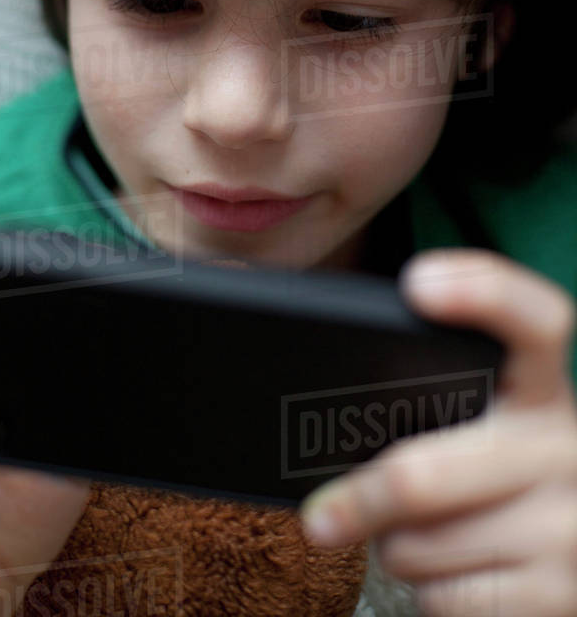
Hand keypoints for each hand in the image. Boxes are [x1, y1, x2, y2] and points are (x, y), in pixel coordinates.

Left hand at [298, 249, 576, 616]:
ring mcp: (567, 525)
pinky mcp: (557, 594)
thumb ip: (430, 397)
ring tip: (423, 532)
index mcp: (542, 385)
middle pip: (419, 474)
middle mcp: (565, 445)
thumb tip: (316, 408)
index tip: (418, 282)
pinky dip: (433, 594)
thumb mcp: (484, 423)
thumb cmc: (496, 474)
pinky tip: (458, 573)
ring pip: (422, 546)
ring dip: (398, 548)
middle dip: (356, 502)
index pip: (534, 318)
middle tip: (319, 516)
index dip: (481, 293)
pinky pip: (447, 598)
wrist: (574, 555)